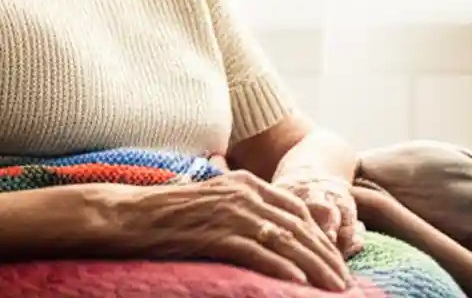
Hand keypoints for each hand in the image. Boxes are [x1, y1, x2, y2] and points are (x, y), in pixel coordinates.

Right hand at [106, 170, 351, 291]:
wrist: (127, 214)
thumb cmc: (168, 215)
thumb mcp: (213, 204)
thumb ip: (242, 211)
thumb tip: (269, 233)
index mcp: (246, 184)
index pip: (297, 209)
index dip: (321, 235)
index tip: (337, 259)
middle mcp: (244, 193)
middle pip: (298, 226)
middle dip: (326, 255)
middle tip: (345, 281)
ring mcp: (230, 211)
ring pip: (284, 240)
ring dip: (314, 266)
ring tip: (333, 287)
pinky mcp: (215, 233)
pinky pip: (256, 252)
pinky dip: (280, 268)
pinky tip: (298, 284)